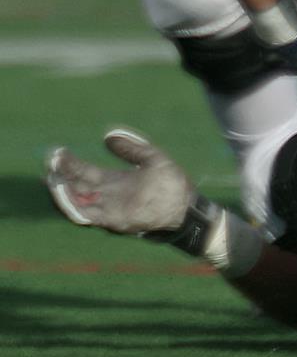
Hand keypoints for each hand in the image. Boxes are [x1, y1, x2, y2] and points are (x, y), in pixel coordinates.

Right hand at [46, 129, 196, 238]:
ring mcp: (108, 208)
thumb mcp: (152, 159)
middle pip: (77, 186)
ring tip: (52, 178)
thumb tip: (108, 136)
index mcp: (114, 181)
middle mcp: (107, 195)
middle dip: (61, 176)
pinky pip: (87, 216)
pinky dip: (73, 207)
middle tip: (49, 162)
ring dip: (63, 192)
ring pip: (77, 201)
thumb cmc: (172, 183)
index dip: (71, 163)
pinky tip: (64, 195)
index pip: (85, 172)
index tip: (58, 152)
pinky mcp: (113, 219)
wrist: (187, 205)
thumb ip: (131, 149)